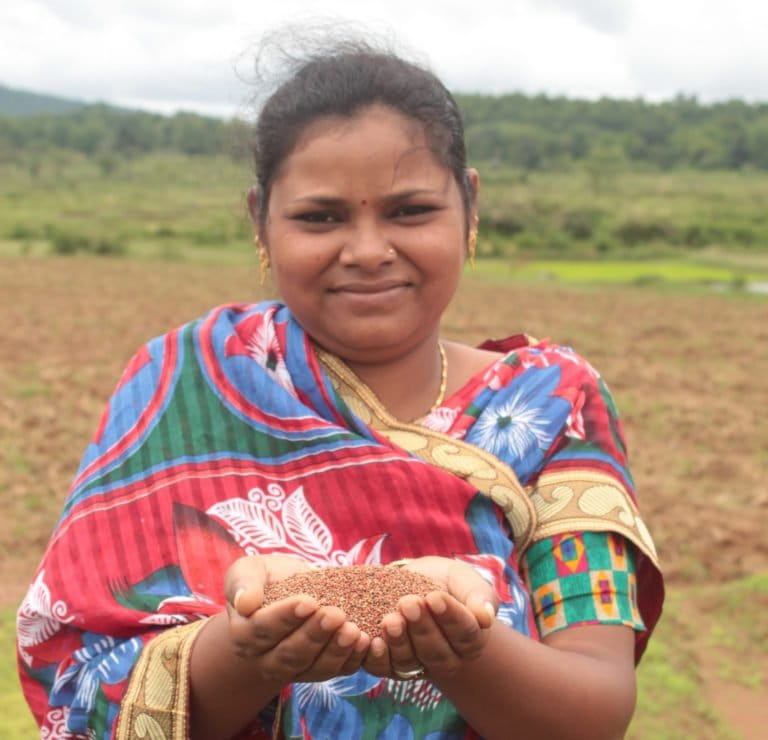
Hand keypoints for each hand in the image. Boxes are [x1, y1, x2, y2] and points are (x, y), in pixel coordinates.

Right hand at [224, 555, 370, 683]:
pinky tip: (365, 642)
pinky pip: (336, 671)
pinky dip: (352, 659)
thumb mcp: (248, 572)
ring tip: (353, 631)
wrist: (282, 595)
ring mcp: (294, 669)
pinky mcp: (319, 669)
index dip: (285, 617)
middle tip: (336, 615)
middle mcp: (266, 659)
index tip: (309, 601)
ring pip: (314, 669)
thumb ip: (243, 584)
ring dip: (336, 651)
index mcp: (244, 634)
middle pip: (290, 654)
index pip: (263, 630)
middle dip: (315, 635)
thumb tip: (246, 603)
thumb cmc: (264, 580)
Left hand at [363, 556, 497, 680]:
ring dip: (398, 641)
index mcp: (471, 640)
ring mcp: (417, 665)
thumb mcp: (465, 580)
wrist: (417, 582)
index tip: (435, 598)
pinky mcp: (390, 665)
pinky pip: (383, 668)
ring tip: (390, 619)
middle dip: (421, 627)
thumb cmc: (447, 582)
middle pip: (435, 652)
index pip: (464, 633)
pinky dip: (375, 658)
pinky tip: (370, 641)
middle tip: (409, 603)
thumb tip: (485, 617)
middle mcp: (446, 659)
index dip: (450, 617)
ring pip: (409, 662)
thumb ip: (479, 595)